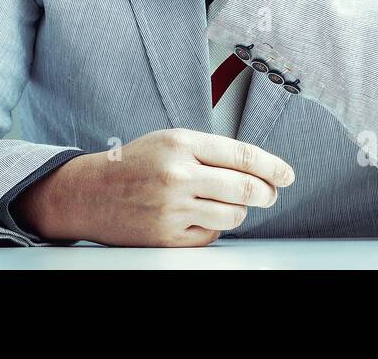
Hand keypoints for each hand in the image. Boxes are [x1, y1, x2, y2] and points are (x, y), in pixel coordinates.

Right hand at [13, 128, 294, 246]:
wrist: (90, 193)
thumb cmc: (133, 165)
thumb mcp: (169, 142)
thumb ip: (210, 152)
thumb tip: (257, 170)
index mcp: (180, 143)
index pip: (242, 156)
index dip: (272, 167)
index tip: (287, 174)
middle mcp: (178, 174)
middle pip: (244, 188)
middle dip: (265, 193)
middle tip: (269, 194)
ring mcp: (172, 208)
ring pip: (232, 216)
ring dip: (239, 212)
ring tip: (229, 205)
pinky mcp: (167, 235)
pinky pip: (210, 236)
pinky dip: (212, 229)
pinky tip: (199, 218)